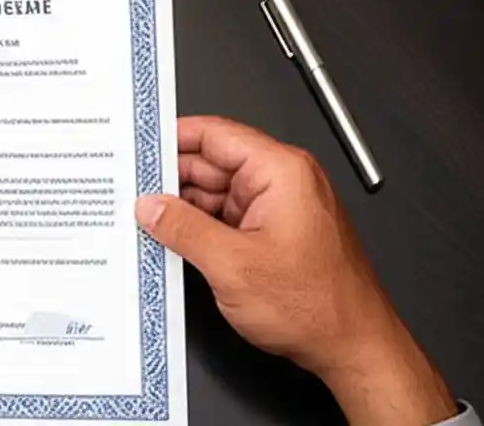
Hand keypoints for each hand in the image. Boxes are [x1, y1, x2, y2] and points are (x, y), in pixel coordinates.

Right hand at [136, 116, 456, 425]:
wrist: (354, 347)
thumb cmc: (317, 307)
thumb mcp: (233, 266)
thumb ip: (184, 229)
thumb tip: (150, 206)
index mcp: (281, 172)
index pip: (216, 134)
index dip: (173, 137)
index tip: (138, 146)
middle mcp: (283, 183)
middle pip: (214, 164)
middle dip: (171, 180)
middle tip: (129, 191)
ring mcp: (279, 209)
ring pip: (218, 195)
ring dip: (184, 209)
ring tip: (144, 221)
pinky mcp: (275, 235)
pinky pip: (230, 220)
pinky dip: (202, 229)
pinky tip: (174, 241)